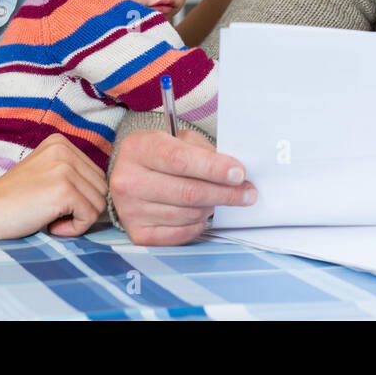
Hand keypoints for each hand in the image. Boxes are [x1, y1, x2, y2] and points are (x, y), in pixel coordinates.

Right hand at [0, 134, 108, 239]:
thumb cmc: (13, 198)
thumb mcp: (45, 172)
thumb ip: (72, 173)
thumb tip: (104, 192)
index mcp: (61, 143)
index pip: (96, 175)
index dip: (81, 197)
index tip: (55, 204)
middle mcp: (65, 150)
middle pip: (101, 188)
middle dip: (83, 208)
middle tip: (54, 214)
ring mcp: (65, 169)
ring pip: (99, 203)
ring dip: (79, 219)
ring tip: (51, 219)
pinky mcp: (64, 190)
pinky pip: (89, 216)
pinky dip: (74, 229)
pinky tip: (51, 226)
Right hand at [109, 129, 256, 245]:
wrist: (130, 175)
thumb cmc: (160, 155)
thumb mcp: (178, 140)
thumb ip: (204, 152)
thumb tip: (234, 174)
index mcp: (138, 149)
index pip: (180, 160)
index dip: (213, 168)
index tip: (238, 174)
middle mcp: (128, 181)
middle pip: (188, 191)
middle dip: (224, 193)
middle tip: (247, 193)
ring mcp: (130, 210)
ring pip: (187, 214)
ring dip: (211, 207)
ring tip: (217, 198)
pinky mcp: (138, 233)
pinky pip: (181, 233)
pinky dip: (198, 225)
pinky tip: (201, 213)